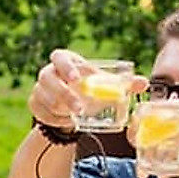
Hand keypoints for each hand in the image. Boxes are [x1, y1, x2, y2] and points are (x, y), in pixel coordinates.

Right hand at [28, 50, 145, 130]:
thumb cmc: (90, 88)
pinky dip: (56, 119)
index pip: (59, 57)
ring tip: (76, 115)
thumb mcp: (105, 84)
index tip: (76, 78)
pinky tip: (66, 121)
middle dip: (63, 94)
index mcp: (65, 61)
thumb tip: (144, 83)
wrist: (72, 106)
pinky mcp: (34, 103)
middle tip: (80, 109)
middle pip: (48, 79)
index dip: (66, 67)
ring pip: (45, 98)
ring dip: (61, 109)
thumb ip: (125, 84)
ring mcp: (39, 88)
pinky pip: (43, 113)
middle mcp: (49, 72)